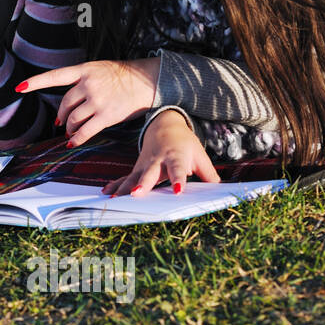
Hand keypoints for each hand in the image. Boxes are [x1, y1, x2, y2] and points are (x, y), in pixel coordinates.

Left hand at [19, 58, 160, 145]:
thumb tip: (69, 103)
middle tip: (61, 122)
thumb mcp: (99, 69)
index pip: (55, 76)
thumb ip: (82, 80)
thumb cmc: (122, 75)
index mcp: (84, 70)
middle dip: (61, 115)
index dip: (35, 82)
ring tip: (70, 131)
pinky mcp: (107, 115)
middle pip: (65, 103)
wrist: (147, 81)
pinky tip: (72, 142)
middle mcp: (88, 84)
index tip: (19, 88)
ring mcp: (97, 100)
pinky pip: (86, 130)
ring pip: (73, 118)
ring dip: (69, 127)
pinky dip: (77, 138)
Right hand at [102, 109, 218, 195]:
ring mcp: (144, 165)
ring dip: (124, 188)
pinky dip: (115, 185)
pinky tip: (105, 193)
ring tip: (114, 199)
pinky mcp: (136, 168)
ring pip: (133, 177)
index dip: (178, 179)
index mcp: (176, 156)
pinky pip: (124, 178)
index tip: (178, 191)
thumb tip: (218, 192)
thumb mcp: (200, 155)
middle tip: (137, 194)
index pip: (177, 168)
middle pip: (150, 173)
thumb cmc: (185, 144)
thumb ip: (209, 174)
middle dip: (143, 184)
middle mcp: (157, 160)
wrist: (165, 125)